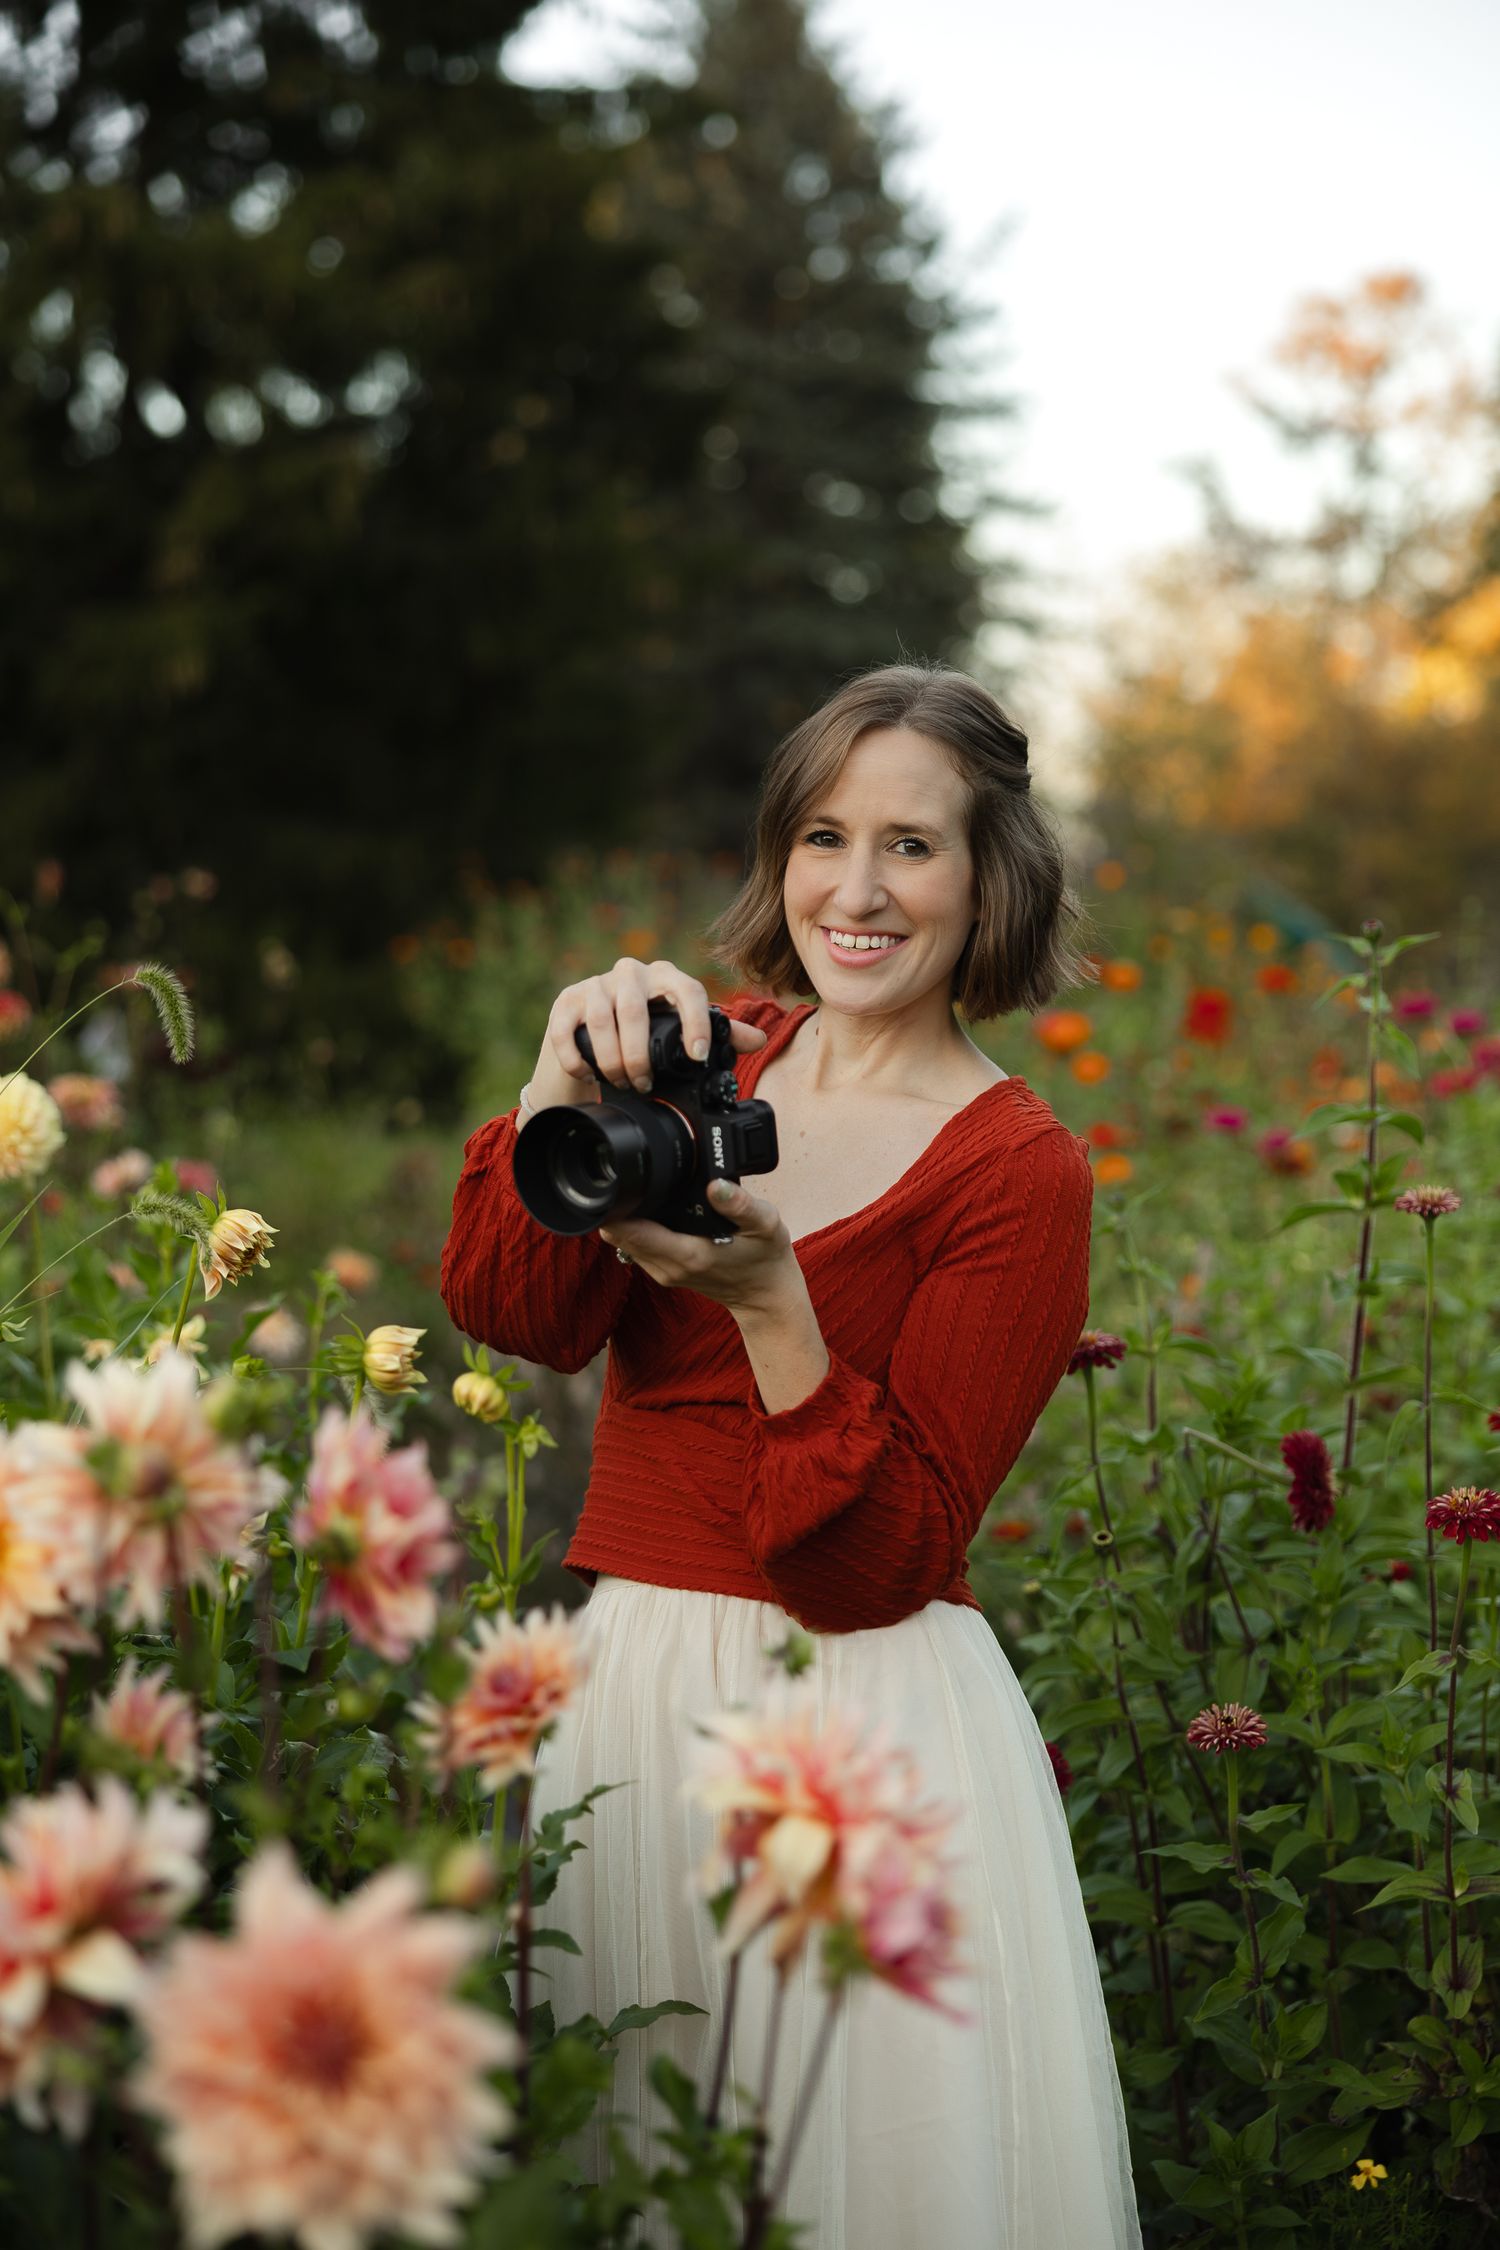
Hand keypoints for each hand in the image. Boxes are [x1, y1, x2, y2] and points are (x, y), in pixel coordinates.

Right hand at [537, 957, 767, 1098]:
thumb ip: (719, 1034)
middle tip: (645, 1084)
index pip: (686, 989)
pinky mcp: (564, 1003)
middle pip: (635, 1009)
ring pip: (602, 1020)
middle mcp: (629, 973)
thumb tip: (758, 1039)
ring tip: (621, 1083)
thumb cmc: (642, 1035)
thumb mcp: (680, 1034)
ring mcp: (594, 985)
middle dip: (640, 1054)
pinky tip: (589, 1075)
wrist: (589, 1040)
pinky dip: (578, 1060)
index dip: (694, 1022)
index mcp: (664, 978)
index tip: (698, 1055)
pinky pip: (568, 1031)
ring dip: (612, 1059)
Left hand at [600, 1177, 798, 1318]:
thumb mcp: (764, 1224)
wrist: (766, 1297)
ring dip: (625, 1218)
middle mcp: (669, 1267)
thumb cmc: (766, 1258)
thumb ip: (739, 1204)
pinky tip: (651, 1211)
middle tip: (626, 1178)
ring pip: (624, 1242)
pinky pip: (636, 1248)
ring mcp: (664, 1273)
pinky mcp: (664, 1273)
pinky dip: (636, 1229)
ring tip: (638, 1190)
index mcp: (687, 1254)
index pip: (631, 1232)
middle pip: (620, 1235)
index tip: (618, 1181)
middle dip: (617, 1206)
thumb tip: (715, 1184)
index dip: (616, 1206)